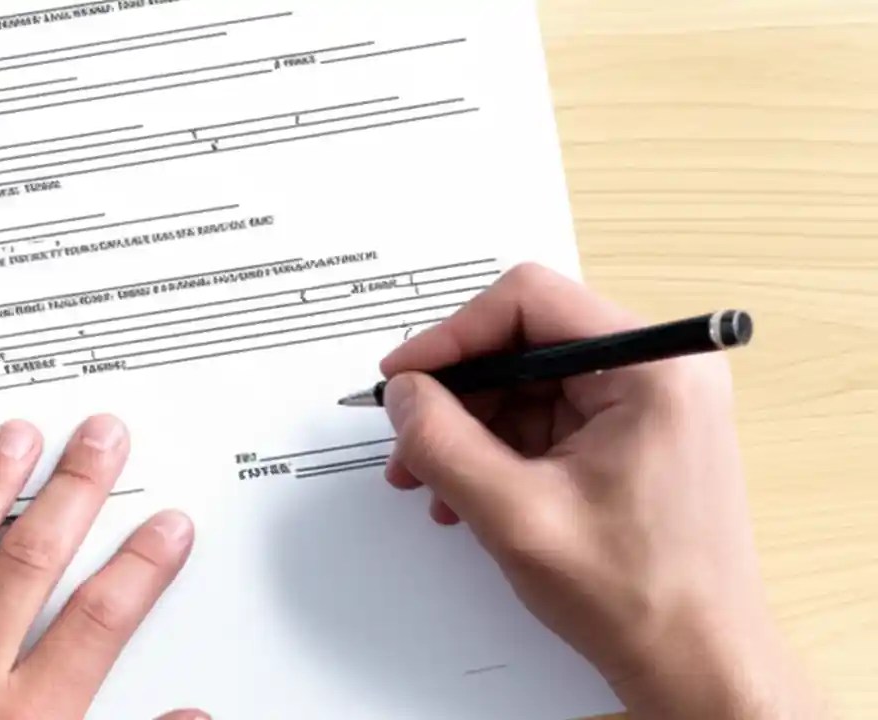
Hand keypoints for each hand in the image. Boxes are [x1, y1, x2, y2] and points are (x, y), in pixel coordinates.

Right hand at [381, 265, 823, 719]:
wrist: (697, 663)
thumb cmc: (638, 596)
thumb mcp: (515, 515)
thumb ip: (444, 444)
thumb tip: (402, 395)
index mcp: (652, 368)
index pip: (530, 302)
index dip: (453, 335)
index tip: (404, 378)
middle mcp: (659, 370)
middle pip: (524, 341)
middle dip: (457, 392)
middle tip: (409, 438)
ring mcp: (647, 403)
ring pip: (528, 382)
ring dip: (469, 427)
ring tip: (430, 479)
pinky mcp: (632, 435)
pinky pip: (546, 418)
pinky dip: (497, 448)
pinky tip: (466, 491)